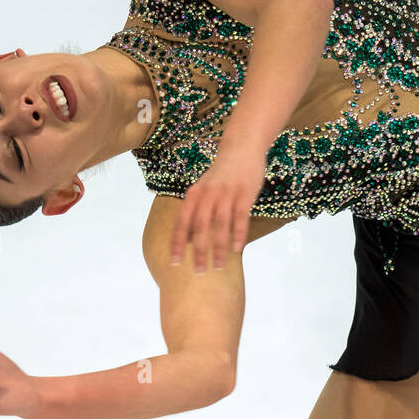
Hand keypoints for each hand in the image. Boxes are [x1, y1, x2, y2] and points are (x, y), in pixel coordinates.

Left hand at [169, 143, 266, 271]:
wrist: (241, 147)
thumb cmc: (222, 175)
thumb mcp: (203, 191)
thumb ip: (194, 213)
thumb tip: (187, 240)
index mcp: (194, 194)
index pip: (182, 222)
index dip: (177, 243)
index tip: (174, 263)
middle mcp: (207, 194)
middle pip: (200, 226)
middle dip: (198, 251)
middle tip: (199, 272)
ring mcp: (226, 193)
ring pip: (219, 224)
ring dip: (218, 247)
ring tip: (218, 266)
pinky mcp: (244, 193)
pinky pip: (240, 216)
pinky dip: (237, 233)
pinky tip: (236, 249)